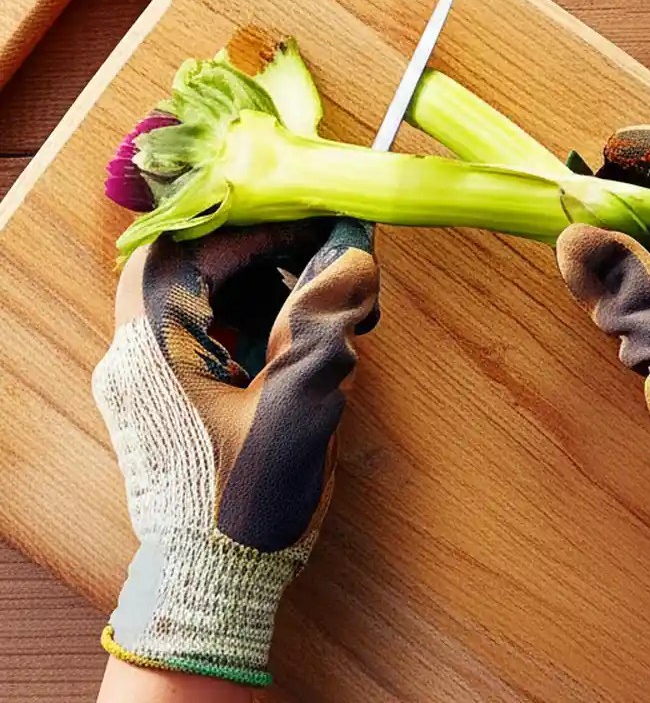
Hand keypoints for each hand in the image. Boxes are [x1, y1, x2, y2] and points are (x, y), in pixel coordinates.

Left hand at [93, 218, 378, 686]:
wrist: (213, 584)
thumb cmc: (244, 501)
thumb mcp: (296, 404)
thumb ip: (324, 321)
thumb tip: (354, 254)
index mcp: (151, 343)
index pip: (197, 245)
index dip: (264, 223)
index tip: (320, 223)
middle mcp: (137, 351)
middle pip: (197, 266)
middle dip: (267, 253)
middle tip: (329, 257)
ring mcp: (150, 377)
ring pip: (205, 298)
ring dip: (265, 287)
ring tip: (326, 300)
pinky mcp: (170, 400)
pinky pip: (210, 334)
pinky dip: (256, 322)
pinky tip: (302, 338)